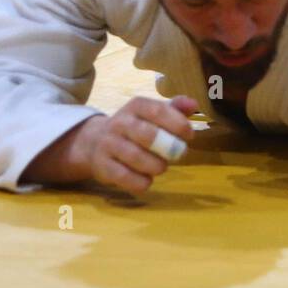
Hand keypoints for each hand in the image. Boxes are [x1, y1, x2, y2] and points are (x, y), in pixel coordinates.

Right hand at [78, 96, 197, 194]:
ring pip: (136, 157)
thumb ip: (175, 108)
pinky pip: (124, 177)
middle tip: (178, 154)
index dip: (178, 124)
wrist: (94, 142)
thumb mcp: (153, 113)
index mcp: (136, 106)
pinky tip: (147, 180)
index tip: (189, 135)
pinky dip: (141, 182)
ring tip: (161, 167)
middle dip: (169, 148)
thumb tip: (194, 105)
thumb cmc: (135, 127)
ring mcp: (108, 144)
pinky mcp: (102, 166)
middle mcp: (119, 122)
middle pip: (148, 135)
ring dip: (156, 166)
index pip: (158, 110)